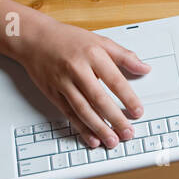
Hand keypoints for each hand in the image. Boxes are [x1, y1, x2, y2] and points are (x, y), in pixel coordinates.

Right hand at [11, 15, 151, 147]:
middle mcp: (77, 69)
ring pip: (83, 109)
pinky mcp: (52, 93)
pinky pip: (69, 113)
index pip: (114, 80)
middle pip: (99, 98)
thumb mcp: (100, 41)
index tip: (138, 112)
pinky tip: (91, 138)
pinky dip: (81, 127)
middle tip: (127, 132)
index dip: (128, 98)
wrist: (34, 38)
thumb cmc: (68, 39)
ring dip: (99, 128)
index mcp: (93, 54)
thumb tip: (144, 68)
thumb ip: (124, 56)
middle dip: (115, 119)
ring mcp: (63, 82)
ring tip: (112, 140)